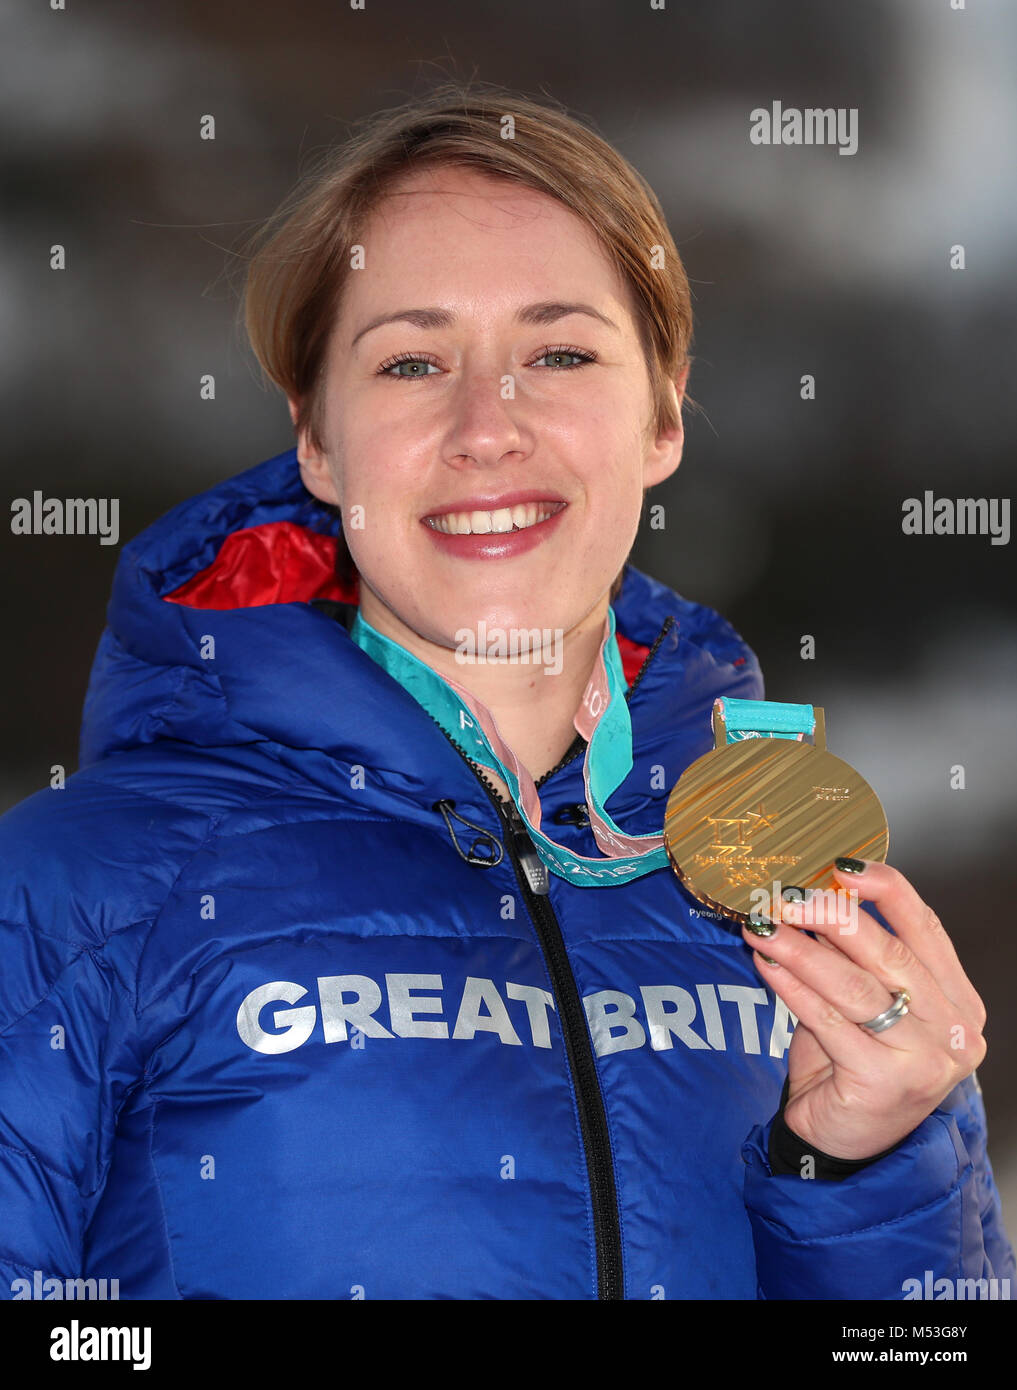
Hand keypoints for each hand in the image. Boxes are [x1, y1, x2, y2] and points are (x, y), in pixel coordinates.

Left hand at [741, 860, 987, 1160]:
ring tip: (764, 925)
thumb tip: (809, 897)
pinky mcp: (883, 1084)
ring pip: (855, 986)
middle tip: (786, 895)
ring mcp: (923, 1060)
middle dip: (832, 916)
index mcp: (957, 1000)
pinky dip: (792, 989)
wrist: (843, 1144)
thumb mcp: (864, 1005)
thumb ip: (852, 958)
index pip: (926, 929)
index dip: (886, 890)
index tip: (842, 866)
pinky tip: (767, 965)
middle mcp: (952, 1029)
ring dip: (801, 949)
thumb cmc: (853, 1064)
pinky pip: (828, 1022)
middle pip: (889, 953)